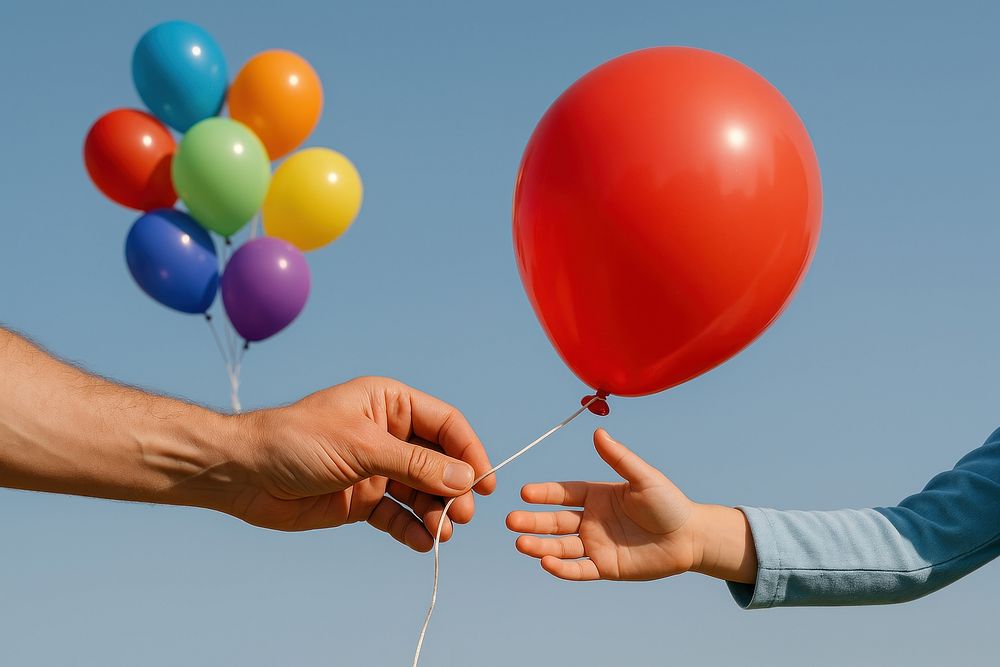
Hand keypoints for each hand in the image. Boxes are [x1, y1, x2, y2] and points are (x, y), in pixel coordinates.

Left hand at [224, 377, 494, 549]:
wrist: (244, 475)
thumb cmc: (297, 442)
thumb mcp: (362, 448)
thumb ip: (416, 464)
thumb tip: (466, 479)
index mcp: (390, 404)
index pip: (446, 424)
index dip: (470, 451)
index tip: (486, 483)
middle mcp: (389, 434)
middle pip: (440, 461)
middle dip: (454, 489)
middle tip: (460, 515)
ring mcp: (377, 469)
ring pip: (423, 492)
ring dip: (436, 512)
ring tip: (441, 533)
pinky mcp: (363, 500)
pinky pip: (399, 515)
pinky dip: (413, 529)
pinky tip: (422, 542)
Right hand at [506, 429, 754, 582]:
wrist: (690, 538)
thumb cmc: (669, 503)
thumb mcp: (644, 477)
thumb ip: (619, 458)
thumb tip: (598, 431)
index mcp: (597, 495)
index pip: (563, 493)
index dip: (544, 493)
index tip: (524, 492)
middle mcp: (591, 520)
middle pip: (555, 521)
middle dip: (532, 521)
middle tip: (510, 521)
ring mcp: (596, 544)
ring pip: (561, 546)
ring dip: (540, 546)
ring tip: (520, 544)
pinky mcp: (605, 567)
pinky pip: (579, 569)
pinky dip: (562, 568)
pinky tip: (546, 563)